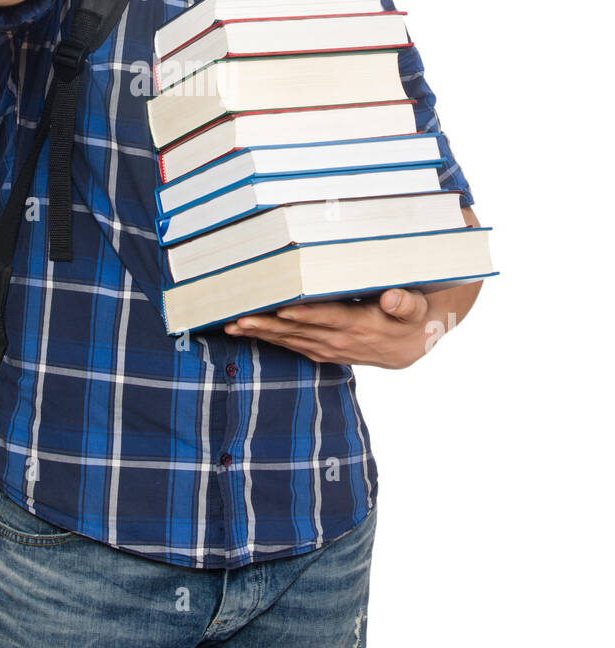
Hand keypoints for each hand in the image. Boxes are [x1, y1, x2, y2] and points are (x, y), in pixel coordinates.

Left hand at [223, 288, 440, 368]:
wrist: (409, 346)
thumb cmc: (410, 317)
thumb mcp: (415, 308)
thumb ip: (404, 303)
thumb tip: (394, 297)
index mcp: (359, 325)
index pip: (326, 318)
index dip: (303, 315)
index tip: (280, 309)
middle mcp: (339, 340)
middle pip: (298, 330)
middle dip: (267, 325)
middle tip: (239, 318)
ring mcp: (327, 348)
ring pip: (289, 340)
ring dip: (260, 334)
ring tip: (232, 326)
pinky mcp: (321, 351)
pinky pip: (290, 346)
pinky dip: (268, 339)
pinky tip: (247, 332)